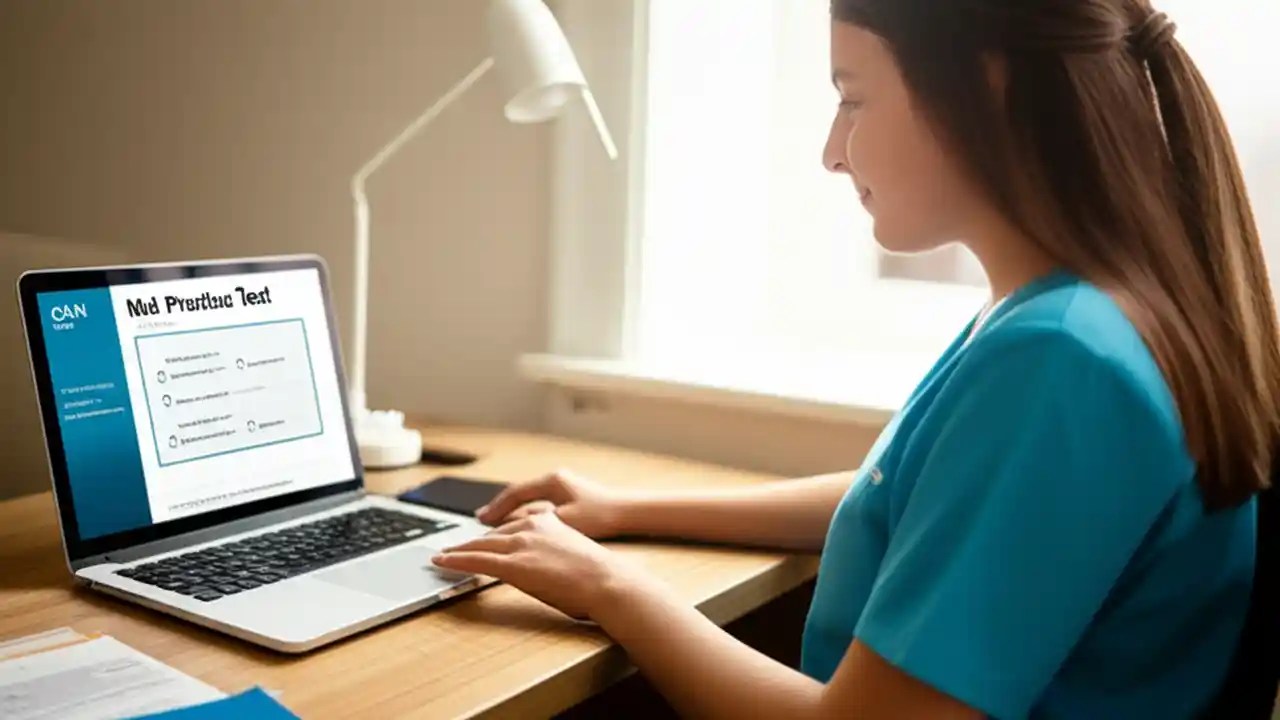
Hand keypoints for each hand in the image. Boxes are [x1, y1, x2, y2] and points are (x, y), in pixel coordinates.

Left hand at [431, 511, 655, 620]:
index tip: (480, 539)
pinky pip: (477, 561)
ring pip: (479, 546)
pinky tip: (442, 561)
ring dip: (458, 551)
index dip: (490, 535)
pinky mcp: (514, 565)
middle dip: (470, 542)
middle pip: (491, 535)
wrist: (606, 581)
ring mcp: (521, 545)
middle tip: (452, 548)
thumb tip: (547, 562)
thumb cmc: (598, 575)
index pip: (510, 526)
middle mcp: (531, 527)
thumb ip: (555, 549)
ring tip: (443, 555)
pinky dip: (456, 560)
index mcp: (547, 521)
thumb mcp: (574, 551)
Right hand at [475, 469, 636, 538]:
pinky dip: (528, 516)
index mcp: (552, 482)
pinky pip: (541, 506)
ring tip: (496, 526)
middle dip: (500, 510)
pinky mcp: (571, 499)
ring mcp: (563, 488)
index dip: (495, 508)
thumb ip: (536, 521)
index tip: (480, 520)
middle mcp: (555, 481)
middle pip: (520, 495)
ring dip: (513, 513)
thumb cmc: (601, 514)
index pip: (515, 493)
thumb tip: (509, 525)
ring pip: (530, 501)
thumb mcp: (565, 520)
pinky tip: (523, 528)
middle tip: (482, 522)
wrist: (629, 512)